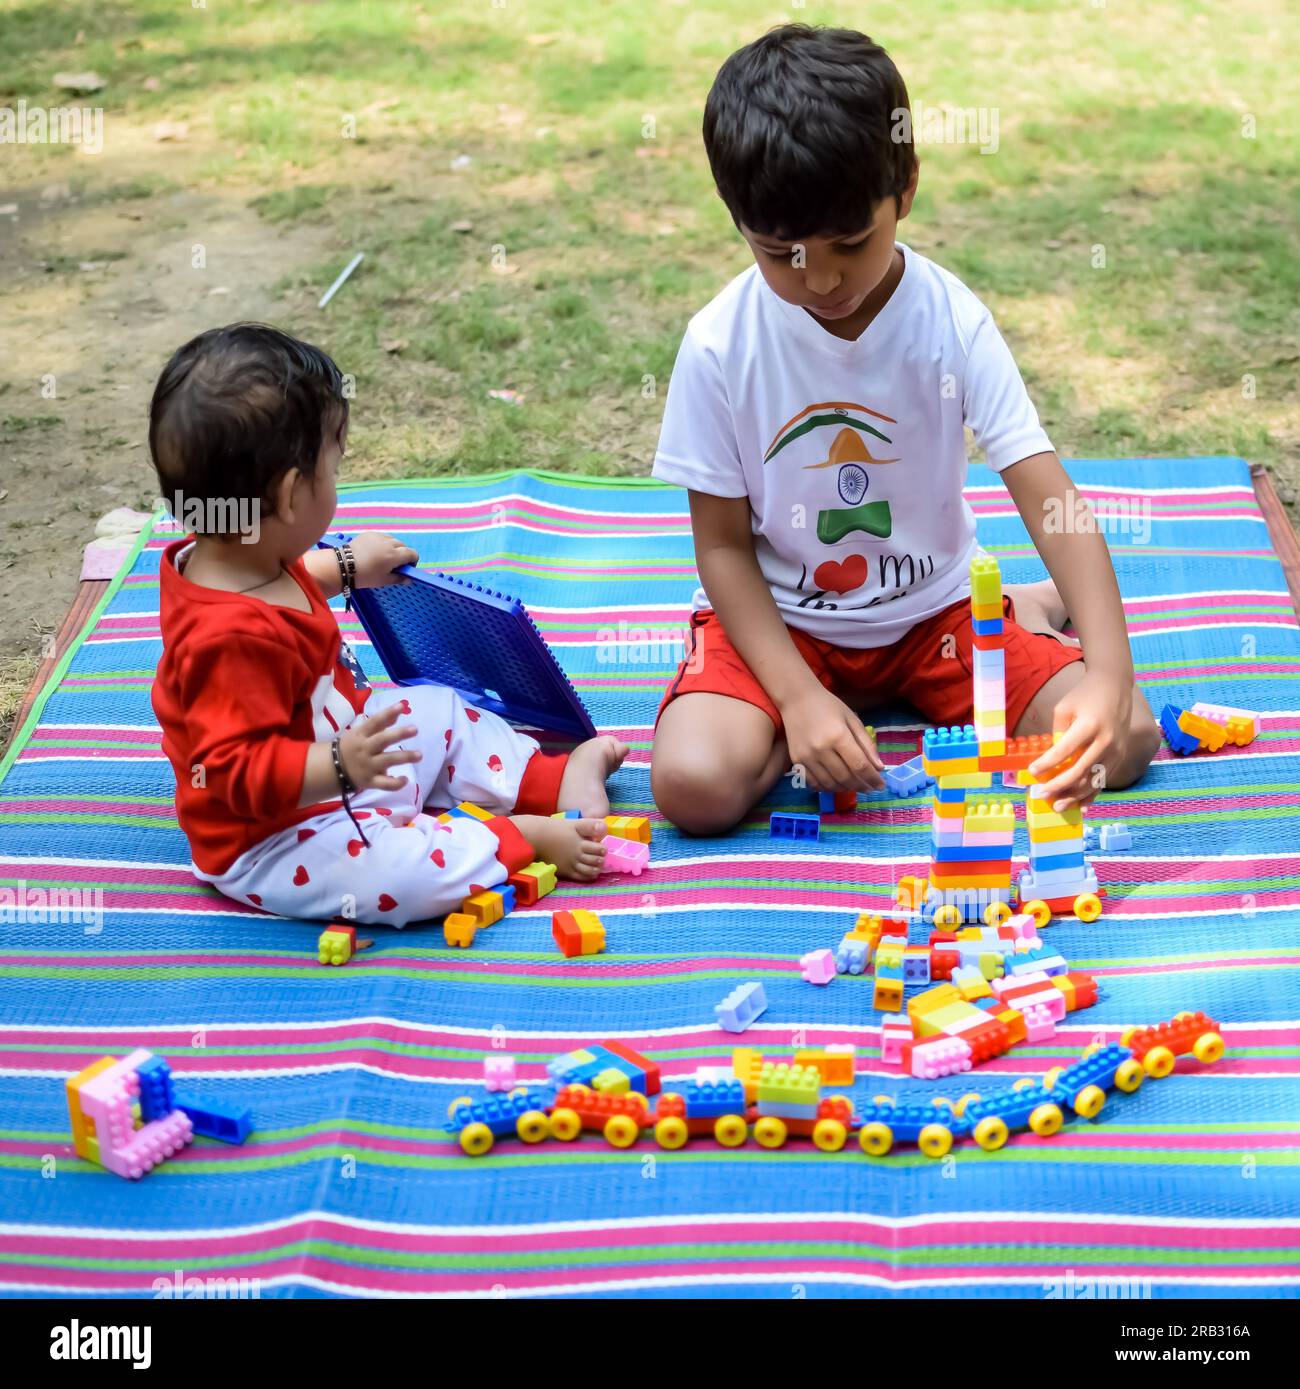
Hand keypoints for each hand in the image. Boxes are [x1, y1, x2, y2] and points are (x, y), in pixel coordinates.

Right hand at [336, 701, 421, 791]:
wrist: (333, 768)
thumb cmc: (353, 746)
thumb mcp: (361, 732)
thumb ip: (380, 723)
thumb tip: (398, 712)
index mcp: (361, 734)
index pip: (375, 722)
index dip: (387, 713)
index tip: (401, 706)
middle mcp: (365, 749)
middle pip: (382, 740)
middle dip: (399, 734)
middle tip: (415, 729)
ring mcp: (368, 766)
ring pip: (387, 761)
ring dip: (404, 757)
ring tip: (419, 755)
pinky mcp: (370, 781)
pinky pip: (384, 784)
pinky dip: (395, 783)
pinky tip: (406, 780)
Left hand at [348, 532, 418, 588]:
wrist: (342, 566)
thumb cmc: (365, 576)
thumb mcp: (383, 580)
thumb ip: (399, 578)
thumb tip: (409, 579)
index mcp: (394, 555)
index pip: (412, 553)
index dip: (412, 561)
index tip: (405, 568)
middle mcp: (389, 543)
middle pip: (403, 546)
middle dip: (402, 554)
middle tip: (393, 564)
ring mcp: (379, 536)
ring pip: (393, 540)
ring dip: (392, 547)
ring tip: (382, 557)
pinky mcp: (370, 533)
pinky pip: (382, 537)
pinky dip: (382, 543)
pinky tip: (373, 551)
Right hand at [780, 684, 883, 792]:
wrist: (796, 699)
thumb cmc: (828, 706)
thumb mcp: (852, 719)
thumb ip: (867, 744)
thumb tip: (879, 768)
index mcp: (838, 736)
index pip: (859, 765)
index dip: (873, 779)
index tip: (881, 785)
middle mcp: (821, 749)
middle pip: (845, 778)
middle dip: (861, 786)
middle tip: (870, 788)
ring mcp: (806, 757)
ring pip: (830, 784)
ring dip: (845, 789)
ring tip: (855, 786)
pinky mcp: (796, 760)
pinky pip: (813, 783)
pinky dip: (827, 788)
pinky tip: (836, 784)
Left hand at [1027, 669, 1131, 810]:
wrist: (1115, 686)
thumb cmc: (1083, 696)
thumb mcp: (1064, 709)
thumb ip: (1057, 734)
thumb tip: (1050, 761)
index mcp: (1089, 725)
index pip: (1064, 750)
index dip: (1047, 764)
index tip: (1032, 772)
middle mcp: (1106, 740)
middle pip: (1080, 771)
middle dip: (1058, 786)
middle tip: (1040, 794)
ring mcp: (1116, 750)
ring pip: (1094, 780)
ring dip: (1074, 796)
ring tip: (1057, 806)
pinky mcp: (1120, 755)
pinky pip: (1104, 780)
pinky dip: (1091, 795)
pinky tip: (1080, 807)